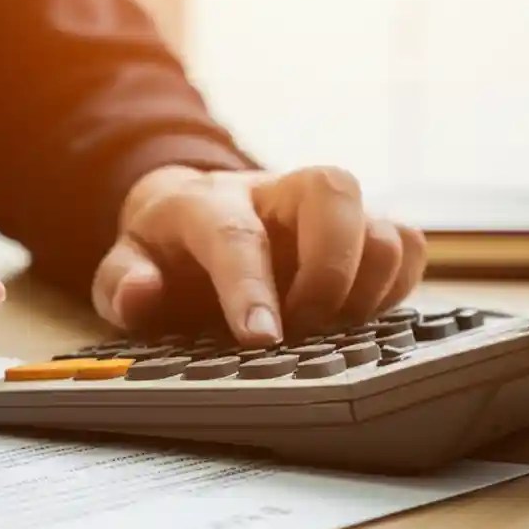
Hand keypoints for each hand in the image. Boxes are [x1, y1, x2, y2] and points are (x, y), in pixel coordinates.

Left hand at [92, 165, 426, 342]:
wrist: (195, 216)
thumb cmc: (166, 254)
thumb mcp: (127, 268)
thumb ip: (121, 282)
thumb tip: (139, 293)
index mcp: (208, 201)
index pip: (236, 233)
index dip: (250, 287)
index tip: (261, 338)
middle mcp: (276, 194)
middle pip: (332, 190)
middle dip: (329, 268)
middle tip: (306, 327)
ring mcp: (326, 210)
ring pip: (380, 220)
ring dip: (366, 286)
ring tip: (330, 330)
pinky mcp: (363, 229)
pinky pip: (407, 244)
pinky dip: (395, 286)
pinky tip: (357, 318)